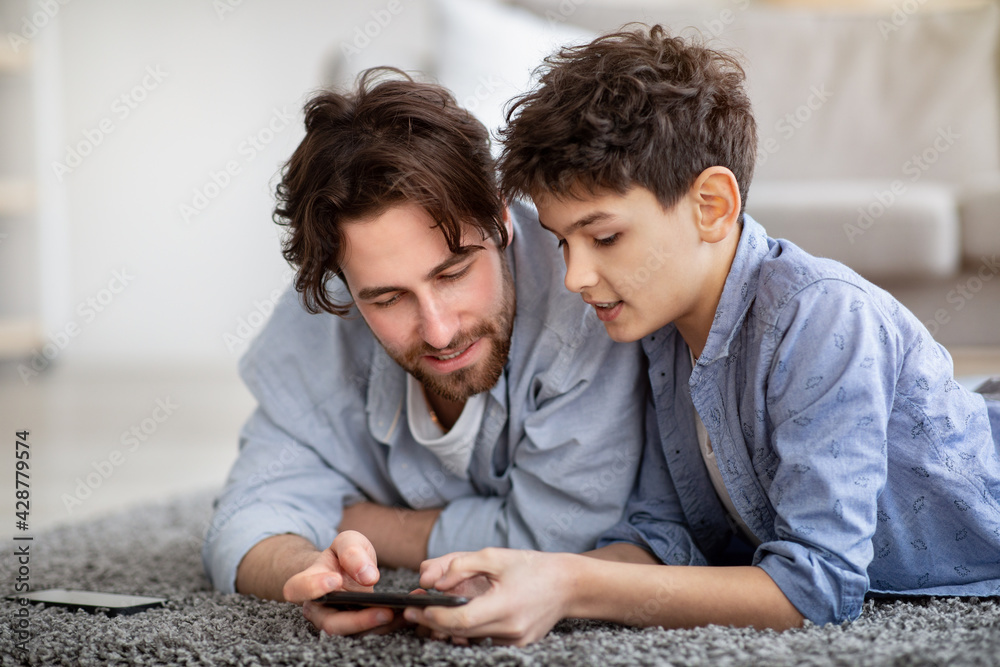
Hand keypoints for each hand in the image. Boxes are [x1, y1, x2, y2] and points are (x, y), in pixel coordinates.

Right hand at [283, 530, 400, 635]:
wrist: (347, 568)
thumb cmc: (343, 554)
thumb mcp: (348, 541)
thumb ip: (352, 552)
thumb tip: (367, 576)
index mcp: (308, 582)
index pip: (298, 589)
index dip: (313, 587)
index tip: (335, 580)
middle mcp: (318, 608)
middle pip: (331, 624)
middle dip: (358, 621)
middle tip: (385, 611)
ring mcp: (337, 621)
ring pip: (354, 633)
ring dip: (381, 626)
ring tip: (406, 612)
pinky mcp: (357, 628)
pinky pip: (372, 631)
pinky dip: (393, 624)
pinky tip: (410, 612)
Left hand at [405, 548, 572, 646]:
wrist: (567, 584)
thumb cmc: (531, 566)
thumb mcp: (494, 555)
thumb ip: (460, 565)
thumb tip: (434, 582)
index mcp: (505, 604)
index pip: (460, 619)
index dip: (433, 616)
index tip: (414, 608)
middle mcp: (511, 628)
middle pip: (461, 632)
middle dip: (434, 622)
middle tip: (414, 611)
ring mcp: (515, 640)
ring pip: (471, 638)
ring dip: (449, 627)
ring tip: (433, 611)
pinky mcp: (518, 644)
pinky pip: (485, 639)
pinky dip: (469, 629)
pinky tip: (460, 616)